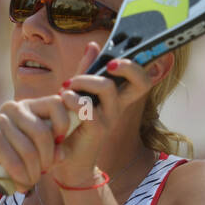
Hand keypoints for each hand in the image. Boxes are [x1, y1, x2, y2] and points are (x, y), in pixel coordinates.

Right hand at [0, 92, 76, 194]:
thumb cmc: (12, 160)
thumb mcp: (38, 154)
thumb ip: (54, 151)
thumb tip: (62, 153)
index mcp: (28, 106)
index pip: (56, 103)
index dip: (64, 123)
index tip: (61, 143)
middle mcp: (14, 108)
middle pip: (43, 134)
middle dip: (47, 160)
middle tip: (43, 173)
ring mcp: (0, 121)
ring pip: (30, 152)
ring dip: (34, 174)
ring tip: (30, 183)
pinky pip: (15, 162)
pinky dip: (21, 178)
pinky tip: (21, 186)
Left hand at [53, 42, 168, 183]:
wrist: (65, 160)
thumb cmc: (71, 124)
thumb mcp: (78, 92)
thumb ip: (86, 70)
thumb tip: (93, 45)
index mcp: (118, 97)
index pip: (142, 79)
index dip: (136, 66)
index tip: (112, 61)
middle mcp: (119, 107)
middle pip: (140, 81)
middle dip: (125, 66)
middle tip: (105, 66)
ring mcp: (110, 119)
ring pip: (107, 87)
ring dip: (84, 80)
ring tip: (66, 87)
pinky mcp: (97, 130)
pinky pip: (88, 107)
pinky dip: (72, 98)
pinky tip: (62, 100)